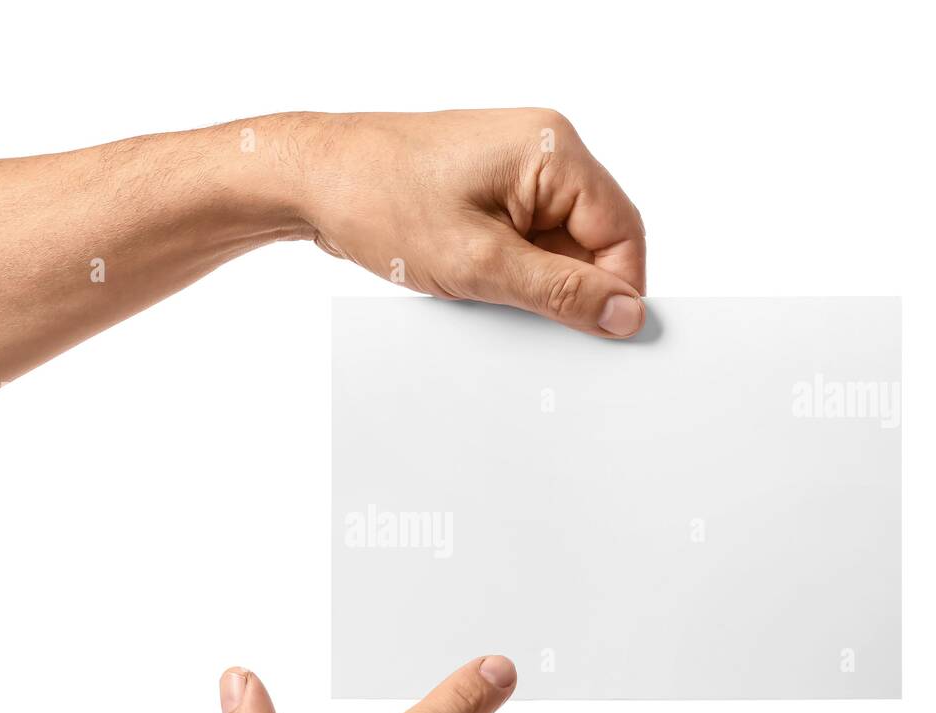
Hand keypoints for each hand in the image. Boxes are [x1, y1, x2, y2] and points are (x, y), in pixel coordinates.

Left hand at [298, 108, 646, 337]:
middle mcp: (541, 154)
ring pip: (555, 249)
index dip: (619, 290)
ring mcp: (512, 175)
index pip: (622, 231)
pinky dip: (509, 276)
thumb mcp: (478, 262)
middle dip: (570, 290)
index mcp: (552, 151)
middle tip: (535, 328)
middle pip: (592, 241)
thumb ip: (559, 291)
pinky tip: (475, 289)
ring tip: (486, 297)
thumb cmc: (379, 200)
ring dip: (533, 286)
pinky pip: (522, 245)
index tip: (605, 338)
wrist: (309, 181)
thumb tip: (625, 314)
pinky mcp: (486, 195)